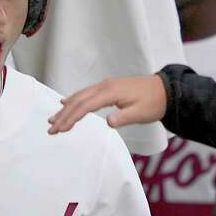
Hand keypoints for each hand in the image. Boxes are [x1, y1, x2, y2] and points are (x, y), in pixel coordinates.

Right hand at [47, 75, 166, 133]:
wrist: (164, 90)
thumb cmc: (153, 103)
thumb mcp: (141, 113)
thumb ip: (124, 118)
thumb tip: (108, 122)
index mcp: (110, 92)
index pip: (85, 106)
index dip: (71, 118)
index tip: (61, 129)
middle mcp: (104, 86)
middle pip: (78, 101)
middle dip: (63, 115)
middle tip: (50, 129)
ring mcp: (105, 86)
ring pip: (80, 96)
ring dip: (65, 108)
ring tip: (53, 119)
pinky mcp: (107, 88)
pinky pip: (86, 94)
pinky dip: (73, 100)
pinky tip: (65, 102)